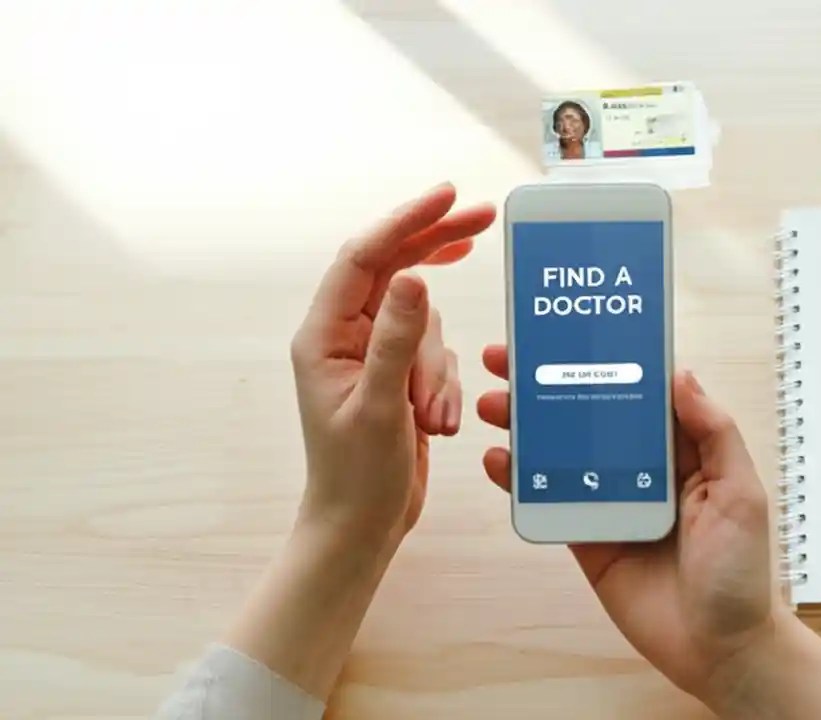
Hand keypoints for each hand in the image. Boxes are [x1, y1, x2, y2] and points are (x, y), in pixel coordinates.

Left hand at [291, 183, 494, 549]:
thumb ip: (398, 339)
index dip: (406, 221)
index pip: (365, 257)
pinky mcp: (398, 377)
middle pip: (397, 271)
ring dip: (438, 367)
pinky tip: (435, 425)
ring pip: (426, 323)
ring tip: (430, 417)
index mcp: (323, 335)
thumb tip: (417, 277)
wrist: (361, 528)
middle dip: (438, 250)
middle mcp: (345, 336)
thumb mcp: (381, 406)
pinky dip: (444, 385)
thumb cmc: (357, 476)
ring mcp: (374, 356)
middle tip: (483, 220)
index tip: (448, 196)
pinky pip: (436, 356)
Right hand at [475, 349, 784, 700]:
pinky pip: (549, 499)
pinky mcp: (587, 536)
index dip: (604, 359)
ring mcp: (610, 499)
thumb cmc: (740, 572)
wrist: (718, 648)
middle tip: (507, 361)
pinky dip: (520, 480)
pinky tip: (498, 461)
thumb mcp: (740, 492)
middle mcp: (642, 467)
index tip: (569, 335)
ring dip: (526, 425)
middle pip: (588, 413)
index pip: (637, 391)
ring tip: (494, 404)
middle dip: (548, 385)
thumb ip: (713, 432)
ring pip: (561, 451)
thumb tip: (680, 373)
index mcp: (683, 449)